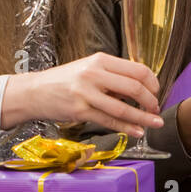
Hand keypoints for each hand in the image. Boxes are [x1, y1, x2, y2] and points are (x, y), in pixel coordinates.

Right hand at [2, 52, 162, 136]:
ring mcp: (86, 93)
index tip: (156, 92)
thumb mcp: (90, 68)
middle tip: (156, 109)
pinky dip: (127, 128)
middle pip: (135, 88)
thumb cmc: (65, 80)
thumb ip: (113, 75)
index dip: (153, 83)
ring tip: (154, 123)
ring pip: (123, 108)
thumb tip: (142, 87)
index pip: (138, 69)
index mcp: (100, 60)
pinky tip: (137, 131)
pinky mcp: (80, 111)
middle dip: (151, 101)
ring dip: (143, 118)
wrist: (34, 91)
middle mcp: (94, 74)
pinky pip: (109, 121)